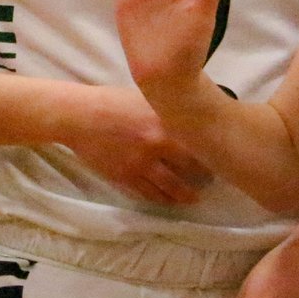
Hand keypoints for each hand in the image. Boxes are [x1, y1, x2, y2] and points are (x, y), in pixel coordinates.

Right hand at [62, 85, 212, 206]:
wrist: (79, 116)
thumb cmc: (111, 100)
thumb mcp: (146, 97)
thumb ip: (168, 108)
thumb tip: (189, 113)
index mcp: (165, 121)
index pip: (199, 142)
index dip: (212, 152)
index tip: (219, 156)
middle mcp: (157, 144)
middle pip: (190, 168)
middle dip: (203, 177)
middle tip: (210, 180)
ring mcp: (141, 164)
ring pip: (172, 187)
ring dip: (185, 195)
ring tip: (193, 198)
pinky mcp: (126, 177)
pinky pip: (149, 194)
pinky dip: (162, 199)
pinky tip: (169, 200)